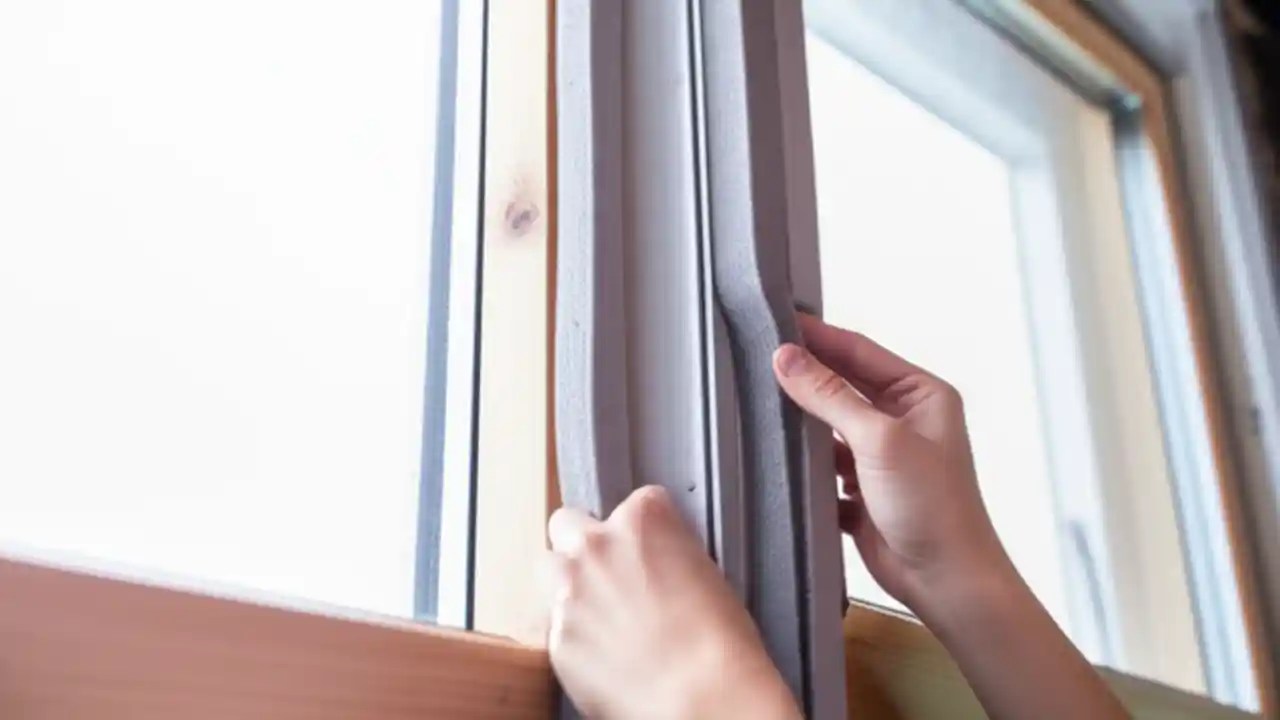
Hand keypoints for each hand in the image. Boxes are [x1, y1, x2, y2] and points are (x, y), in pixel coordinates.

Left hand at [545, 486, 801, 719]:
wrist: (702, 697)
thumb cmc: (719, 644)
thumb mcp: (707, 574)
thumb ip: (667, 553)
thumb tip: (655, 565)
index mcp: (642, 521)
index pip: (635, 502)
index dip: (642, 532)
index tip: (647, 552)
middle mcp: (597, 546)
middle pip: (567, 522)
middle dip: (582, 544)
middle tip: (606, 574)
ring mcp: (569, 589)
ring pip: (546, 568)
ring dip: (564, 582)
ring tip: (595, 612)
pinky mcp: (556, 635)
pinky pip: (552, 622)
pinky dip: (571, 633)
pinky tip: (601, 652)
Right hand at [772, 314, 1010, 616]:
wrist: (946, 582)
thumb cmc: (934, 507)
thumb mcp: (880, 439)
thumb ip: (830, 396)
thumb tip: (787, 357)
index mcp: (921, 395)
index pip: (860, 351)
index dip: (819, 337)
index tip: (777, 322)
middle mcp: (903, 420)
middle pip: (842, 386)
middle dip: (805, 376)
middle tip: (756, 358)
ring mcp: (882, 456)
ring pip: (829, 427)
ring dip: (801, 422)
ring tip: (758, 404)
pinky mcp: (863, 491)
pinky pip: (825, 467)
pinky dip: (805, 464)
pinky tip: (778, 457)